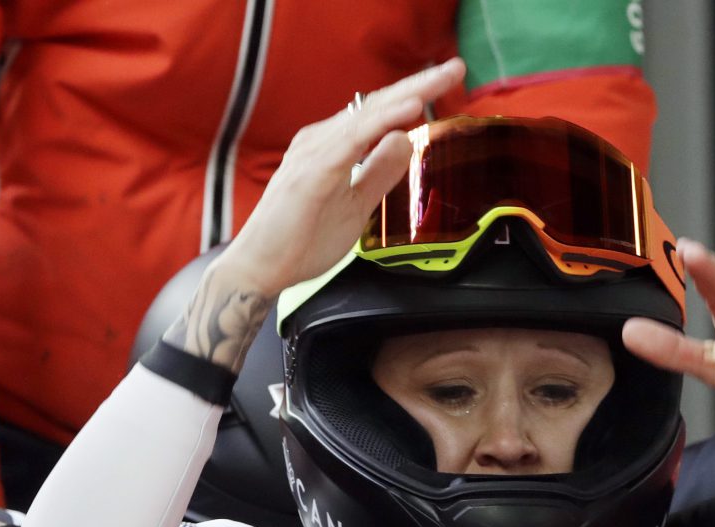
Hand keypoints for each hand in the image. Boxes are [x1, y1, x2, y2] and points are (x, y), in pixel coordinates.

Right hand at [217, 57, 466, 295]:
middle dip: (417, 85)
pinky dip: (381, 123)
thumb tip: (405, 140)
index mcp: (331, 147)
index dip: (412, 96)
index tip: (446, 82)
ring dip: (405, 96)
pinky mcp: (312, 175)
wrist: (260, 269)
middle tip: (455, 67)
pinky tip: (407, 111)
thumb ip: (380, 172)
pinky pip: (353, 142)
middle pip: (375, 106)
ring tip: (439, 80)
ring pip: (367, 117)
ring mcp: (313, 155)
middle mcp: (320, 142)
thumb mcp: (357, 205)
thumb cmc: (300, 240)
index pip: (377, 115)